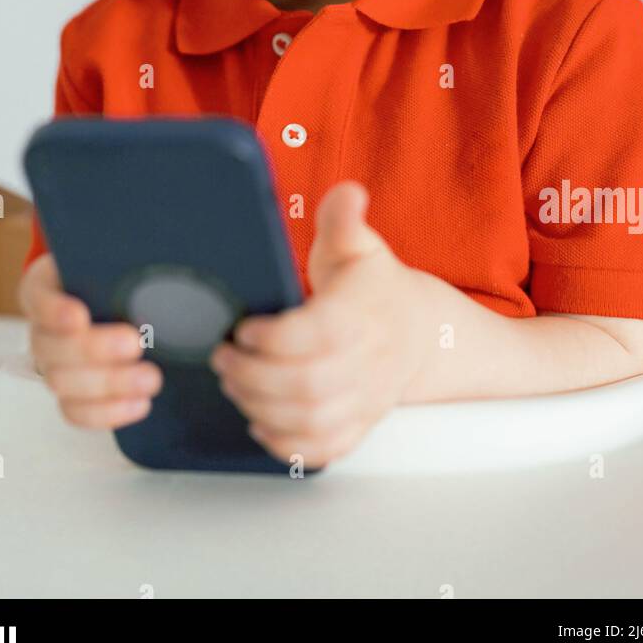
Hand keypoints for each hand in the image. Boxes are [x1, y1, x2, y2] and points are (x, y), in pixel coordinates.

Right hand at [18, 252, 162, 428]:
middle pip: (49, 346)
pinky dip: (108, 413)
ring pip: (62, 383)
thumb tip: (154, 255)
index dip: (53, 309)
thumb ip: (132, 266)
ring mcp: (54, 364)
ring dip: (109, 384)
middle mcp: (44, 327)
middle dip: (92, 349)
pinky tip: (141, 403)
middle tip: (136, 343)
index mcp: (48, 285)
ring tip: (152, 379)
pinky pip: (76, 412)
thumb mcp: (124, 260)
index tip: (79, 317)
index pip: (37, 295)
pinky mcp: (71, 394)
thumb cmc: (122, 275)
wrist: (130, 302)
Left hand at [209, 180, 424, 466]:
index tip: (243, 327)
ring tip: (232, 381)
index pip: (319, 334)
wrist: (419, 332)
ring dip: (260, 405)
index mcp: (363, 313)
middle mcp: (369, 362)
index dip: (274, 337)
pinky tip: (259, 420)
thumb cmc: (374, 287)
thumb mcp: (359, 245)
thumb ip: (344, 219)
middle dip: (253, 374)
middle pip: (308, 384)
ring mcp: (365, 399)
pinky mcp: (358, 425)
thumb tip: (348, 193)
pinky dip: (285, 442)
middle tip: (223, 355)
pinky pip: (322, 449)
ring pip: (310, 420)